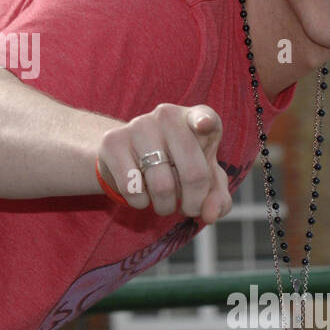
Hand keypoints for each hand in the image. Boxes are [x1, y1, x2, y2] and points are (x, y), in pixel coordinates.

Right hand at [96, 104, 232, 222]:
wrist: (129, 154)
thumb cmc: (176, 165)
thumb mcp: (203, 178)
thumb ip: (216, 196)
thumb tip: (210, 214)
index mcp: (194, 119)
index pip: (205, 117)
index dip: (205, 122)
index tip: (204, 125)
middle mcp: (167, 116)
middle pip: (193, 173)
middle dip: (194, 203)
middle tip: (188, 209)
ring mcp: (138, 126)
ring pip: (162, 187)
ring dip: (166, 206)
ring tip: (164, 201)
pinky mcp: (113, 141)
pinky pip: (132, 189)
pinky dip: (141, 202)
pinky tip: (141, 191)